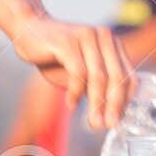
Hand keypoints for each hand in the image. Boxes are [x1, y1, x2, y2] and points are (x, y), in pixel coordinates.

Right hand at [10, 14, 134, 130]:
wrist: (27, 30)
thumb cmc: (54, 54)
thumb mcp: (79, 73)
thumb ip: (93, 87)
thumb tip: (108, 113)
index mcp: (111, 44)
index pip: (128, 76)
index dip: (125, 101)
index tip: (118, 121)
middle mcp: (103, 37)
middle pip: (116, 77)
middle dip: (113, 106)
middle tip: (108, 125)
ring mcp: (87, 36)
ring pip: (98, 77)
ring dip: (96, 103)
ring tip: (93, 122)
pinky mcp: (68, 41)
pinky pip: (77, 72)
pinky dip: (75, 92)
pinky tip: (71, 105)